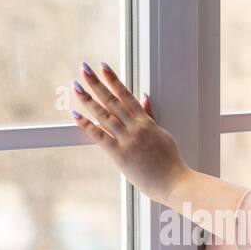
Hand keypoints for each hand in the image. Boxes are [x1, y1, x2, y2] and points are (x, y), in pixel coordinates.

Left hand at [70, 62, 189, 203]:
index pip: (126, 95)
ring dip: (88, 99)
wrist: (174, 182)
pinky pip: (99, 136)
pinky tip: (76, 114)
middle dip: (97, 83)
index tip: (103, 66)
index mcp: (146, 122)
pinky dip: (86, 124)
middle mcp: (135, 127)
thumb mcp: (162, 135)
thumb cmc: (170, 162)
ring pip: (104, 114)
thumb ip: (150, 117)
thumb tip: (144, 99)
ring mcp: (127, 140)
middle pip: (112, 100)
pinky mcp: (120, 154)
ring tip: (76, 86)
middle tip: (84, 68)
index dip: (113, 80)